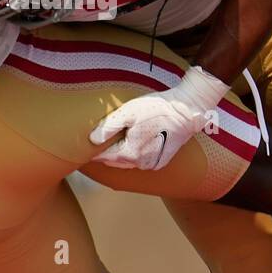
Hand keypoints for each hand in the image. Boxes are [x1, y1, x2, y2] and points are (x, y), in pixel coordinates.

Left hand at [88, 66, 229, 169]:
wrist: (186, 111)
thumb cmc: (156, 109)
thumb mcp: (128, 112)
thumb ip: (108, 127)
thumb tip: (92, 140)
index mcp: (130, 153)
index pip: (105, 157)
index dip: (94, 152)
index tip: (85, 148)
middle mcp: (141, 163)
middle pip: (116, 161)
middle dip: (106, 154)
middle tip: (97, 145)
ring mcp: (152, 163)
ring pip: (129, 161)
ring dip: (120, 154)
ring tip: (112, 142)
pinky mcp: (162, 160)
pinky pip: (141, 160)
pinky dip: (134, 154)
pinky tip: (132, 143)